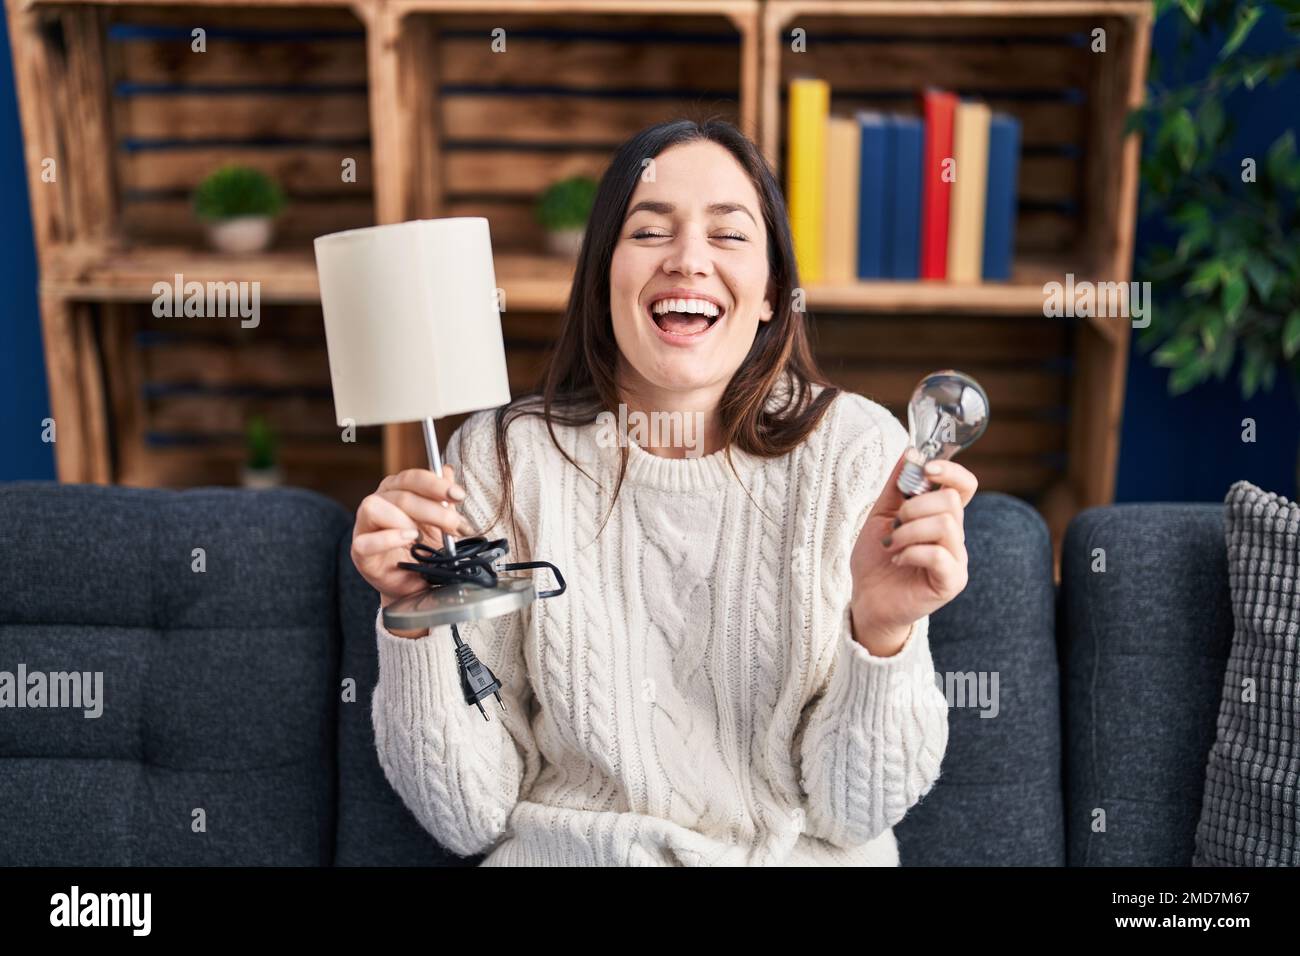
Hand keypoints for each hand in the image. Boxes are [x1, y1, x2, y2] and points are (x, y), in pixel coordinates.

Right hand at [351, 466, 476, 629]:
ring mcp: (365, 526)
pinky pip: (366, 541)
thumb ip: (442, 499)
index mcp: (396, 491)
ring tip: (423, 537)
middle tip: (456, 526)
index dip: (435, 484)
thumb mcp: (440, 524)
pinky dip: (388, 539)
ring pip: (375, 507)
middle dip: (434, 510)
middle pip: (401, 494)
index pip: (412, 478)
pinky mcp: (359, 551)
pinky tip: (408, 540)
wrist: (416, 584)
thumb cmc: (425, 550)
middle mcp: (378, 502)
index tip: (458, 495)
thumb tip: (446, 471)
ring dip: (406, 520)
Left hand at [848, 455, 976, 654]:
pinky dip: (912, 551)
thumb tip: (911, 451)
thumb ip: (897, 486)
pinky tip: (898, 559)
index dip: (951, 471)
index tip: (926, 469)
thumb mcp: (881, 514)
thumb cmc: (876, 558)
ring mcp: (956, 560)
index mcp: (941, 516)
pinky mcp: (951, 582)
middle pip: (951, 501)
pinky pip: (939, 555)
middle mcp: (955, 536)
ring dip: (909, 531)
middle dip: (914, 507)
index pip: (965, 485)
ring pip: (945, 525)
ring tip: (891, 544)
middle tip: (894, 525)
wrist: (867, 598)